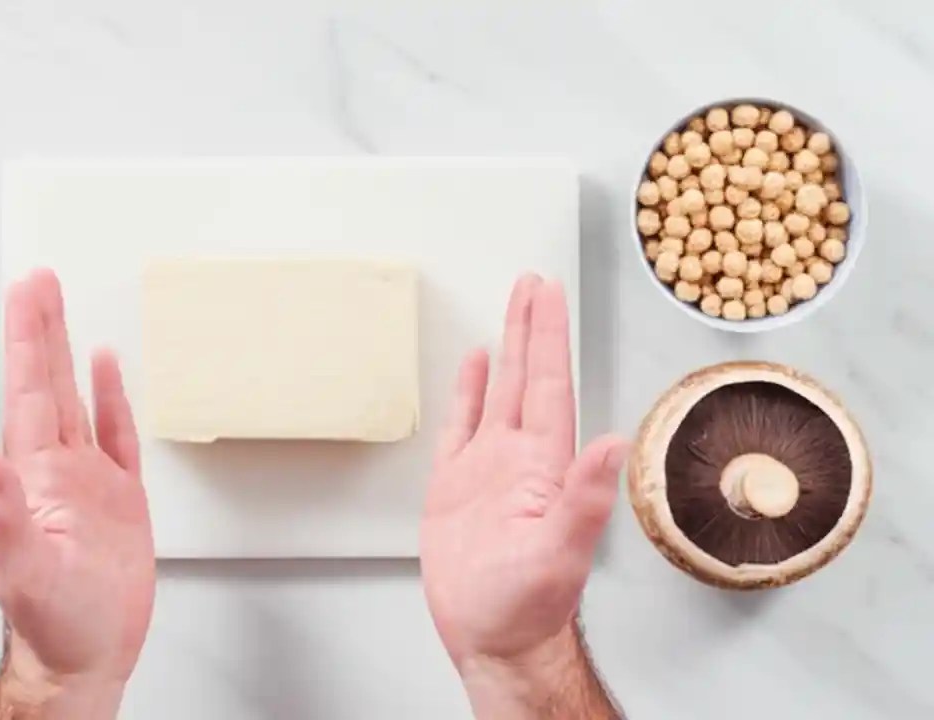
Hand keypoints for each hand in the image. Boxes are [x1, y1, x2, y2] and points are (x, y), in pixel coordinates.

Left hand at [0, 269, 154, 717]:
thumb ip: (3, 512)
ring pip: (77, 399)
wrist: (86, 655)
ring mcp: (89, 481)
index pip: (29, 391)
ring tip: (66, 308)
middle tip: (40, 279)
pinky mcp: (121, 499)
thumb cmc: (51, 622)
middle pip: (49, 382)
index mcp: (34, 476)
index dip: (29, 339)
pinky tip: (108, 370)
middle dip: (43, 328)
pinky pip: (118, 436)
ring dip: (70, 353)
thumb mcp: (24, 568)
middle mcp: (57, 468)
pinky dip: (113, 399)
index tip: (26, 293)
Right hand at [420, 274, 627, 670]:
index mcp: (545, 464)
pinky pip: (461, 426)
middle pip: (529, 375)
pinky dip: (468, 392)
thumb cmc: (528, 607)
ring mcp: (488, 468)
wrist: (491, 636)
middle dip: (532, 326)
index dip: (549, 336)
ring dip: (508, 349)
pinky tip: (475, 366)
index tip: (547, 295)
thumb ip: (584, 498)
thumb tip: (614, 444)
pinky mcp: (456, 486)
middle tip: (533, 283)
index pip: (551, 384)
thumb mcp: (560, 554)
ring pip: (500, 392)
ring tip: (511, 308)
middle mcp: (520, 457)